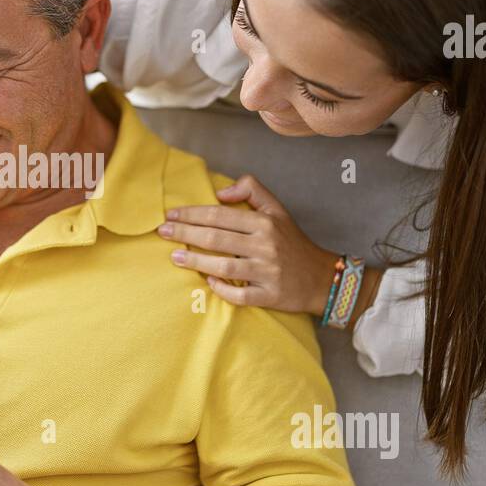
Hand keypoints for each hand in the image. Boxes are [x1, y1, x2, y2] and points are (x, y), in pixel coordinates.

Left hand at [158, 174, 336, 314]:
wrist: (322, 277)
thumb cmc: (292, 242)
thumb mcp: (277, 210)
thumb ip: (252, 190)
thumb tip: (220, 192)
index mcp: (264, 223)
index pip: (220, 215)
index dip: (192, 214)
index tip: (171, 215)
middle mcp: (265, 245)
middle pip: (216, 238)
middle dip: (185, 234)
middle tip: (162, 232)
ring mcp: (267, 272)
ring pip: (223, 266)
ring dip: (194, 262)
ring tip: (173, 257)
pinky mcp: (270, 295)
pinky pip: (239, 294)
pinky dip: (221, 289)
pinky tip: (206, 282)